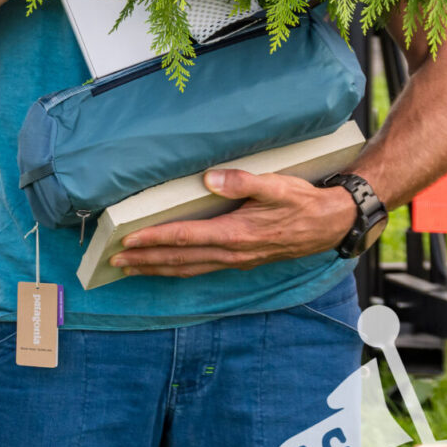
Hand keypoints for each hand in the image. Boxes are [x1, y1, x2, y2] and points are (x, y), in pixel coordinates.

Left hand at [113, 170, 354, 276]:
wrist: (331, 224)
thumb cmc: (302, 201)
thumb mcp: (276, 185)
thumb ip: (242, 182)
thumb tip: (209, 177)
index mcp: (236, 234)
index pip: (184, 238)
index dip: (153, 240)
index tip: (127, 242)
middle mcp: (233, 253)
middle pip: (180, 259)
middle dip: (145, 260)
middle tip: (115, 261)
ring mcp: (237, 261)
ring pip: (189, 268)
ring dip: (158, 269)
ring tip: (131, 269)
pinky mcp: (242, 261)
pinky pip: (203, 269)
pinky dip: (179, 269)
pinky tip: (167, 267)